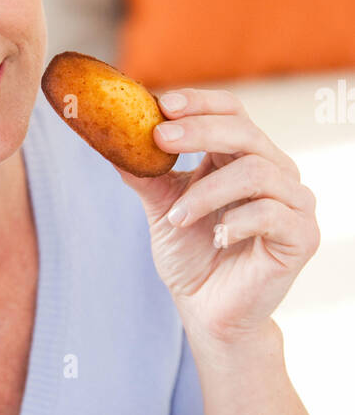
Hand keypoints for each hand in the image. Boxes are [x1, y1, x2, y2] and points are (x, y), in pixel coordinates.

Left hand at [113, 87, 319, 345]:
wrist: (207, 312)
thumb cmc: (191, 256)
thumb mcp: (162, 208)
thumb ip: (145, 173)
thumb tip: (111, 137)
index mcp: (243, 157)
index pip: (231, 112)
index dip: (200, 102)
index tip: (163, 104)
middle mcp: (276, 172)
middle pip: (244, 133)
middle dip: (199, 132)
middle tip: (160, 140)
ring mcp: (294, 203)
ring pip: (256, 172)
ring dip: (208, 192)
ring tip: (178, 219)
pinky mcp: (302, 236)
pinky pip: (272, 214)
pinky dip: (237, 222)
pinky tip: (217, 238)